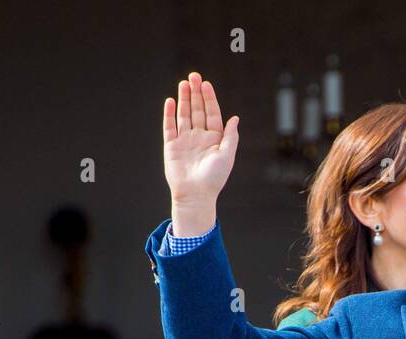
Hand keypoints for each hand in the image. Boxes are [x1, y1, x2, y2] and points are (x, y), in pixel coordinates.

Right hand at [163, 71, 238, 234]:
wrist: (195, 195)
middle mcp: (199, 137)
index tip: (206, 84)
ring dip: (184, 99)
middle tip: (193, 76)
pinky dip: (170, 114)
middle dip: (195, 93)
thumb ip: (231, 137)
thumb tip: (235, 118)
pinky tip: (171, 101)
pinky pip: (170, 126)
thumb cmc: (214, 179)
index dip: (209, 99)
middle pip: (197, 110)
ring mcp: (185, 140)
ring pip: (184, 115)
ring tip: (183, 84)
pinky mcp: (171, 146)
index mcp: (214, 139)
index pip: (211, 114)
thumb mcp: (227, 156)